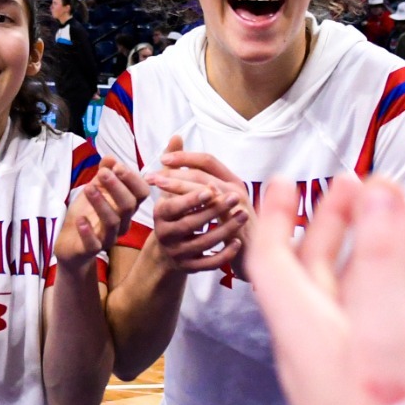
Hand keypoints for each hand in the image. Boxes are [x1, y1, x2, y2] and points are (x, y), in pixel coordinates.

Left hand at [55, 158, 149, 265]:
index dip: (133, 179)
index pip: (141, 193)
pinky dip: (87, 231)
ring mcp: (107, 237)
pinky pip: (93, 244)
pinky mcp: (90, 249)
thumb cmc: (87, 213)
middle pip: (129, 206)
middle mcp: (122, 222)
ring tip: (88, 188)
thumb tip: (111, 158)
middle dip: (117, 188)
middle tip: (103, 174)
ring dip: (101, 204)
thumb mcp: (94, 189)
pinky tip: (80, 219)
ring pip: (112, 222)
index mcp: (126, 206)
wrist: (70, 242)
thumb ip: (104, 174)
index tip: (118, 166)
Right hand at [144, 136, 250, 274]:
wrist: (166, 251)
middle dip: (214, 211)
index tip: (213, 188)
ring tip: (244, 215)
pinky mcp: (190, 268)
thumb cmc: (173, 212)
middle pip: (191, 224)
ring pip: (203, 244)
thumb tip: (177, 135)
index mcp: (160, 215)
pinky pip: (208, 264)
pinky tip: (238, 243)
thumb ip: (175, 164)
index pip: (175, 206)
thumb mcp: (170, 190)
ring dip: (225, 230)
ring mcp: (178, 254)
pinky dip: (224, 255)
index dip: (193, 198)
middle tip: (237, 198)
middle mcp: (166, 236)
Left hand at [248, 174, 404, 404]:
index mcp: (304, 332)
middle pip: (306, 277)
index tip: (277, 179)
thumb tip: (374, 186)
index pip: (270, 262)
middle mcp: (315, 353)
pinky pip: (366, 330)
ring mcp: (341, 378)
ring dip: (352, 257)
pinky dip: (380, 296)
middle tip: (346, 185)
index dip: (271, 216)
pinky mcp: (368, 398)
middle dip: (323, 226)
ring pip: (337, 303)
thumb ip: (382, 262)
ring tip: (377, 221)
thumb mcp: (386, 336)